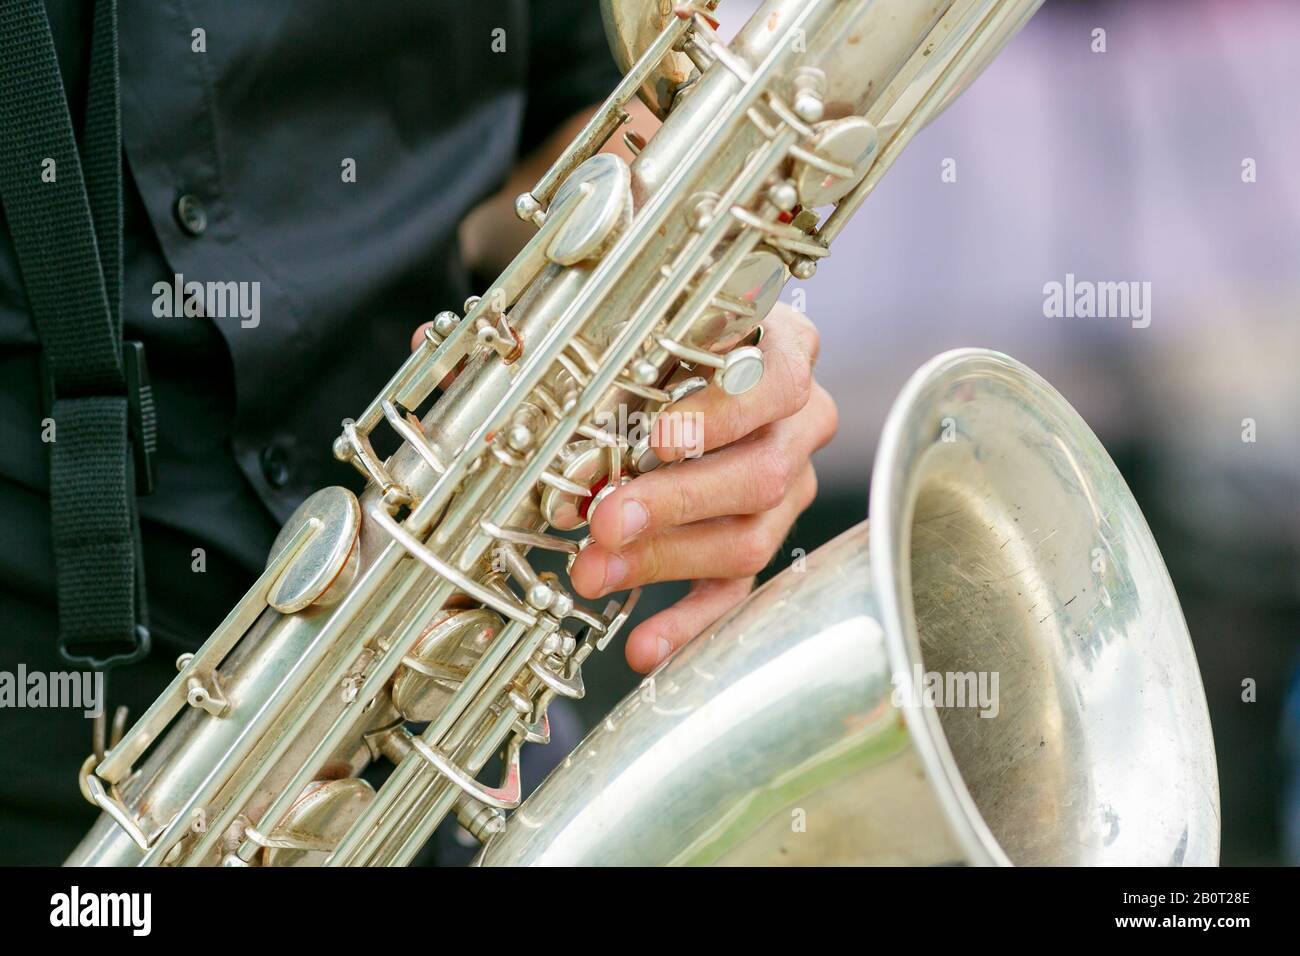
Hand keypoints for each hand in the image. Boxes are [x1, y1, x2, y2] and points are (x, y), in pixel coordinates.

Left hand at [570, 302, 836, 672]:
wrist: (704, 358)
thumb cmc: (676, 335)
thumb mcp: (662, 328)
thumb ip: (643, 363)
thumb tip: (588, 429)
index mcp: (788, 354)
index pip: (777, 384)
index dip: (720, 415)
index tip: (660, 437)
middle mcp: (801, 421)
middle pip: (761, 473)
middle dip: (674, 502)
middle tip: (608, 518)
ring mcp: (791, 485)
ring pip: (749, 537)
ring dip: (663, 559)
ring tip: (593, 569)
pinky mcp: (763, 534)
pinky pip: (737, 589)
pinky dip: (686, 621)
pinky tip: (644, 645)